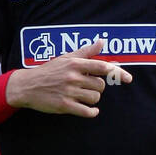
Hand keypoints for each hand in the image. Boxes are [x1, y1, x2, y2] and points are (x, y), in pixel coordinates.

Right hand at [5, 37, 132, 116]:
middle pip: (101, 85)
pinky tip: (91, 111)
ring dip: (92, 99)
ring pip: (95, 98)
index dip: (118, 73)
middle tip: (87, 87)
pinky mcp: (64, 105)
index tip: (129, 79)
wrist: (27, 86)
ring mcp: (69, 91)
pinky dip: (92, 112)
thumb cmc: (49, 71)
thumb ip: (86, 52)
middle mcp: (73, 76)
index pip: (102, 67)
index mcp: (75, 63)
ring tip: (83, 96)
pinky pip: (87, 111)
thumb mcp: (66, 58)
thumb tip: (102, 42)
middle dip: (98, 88)